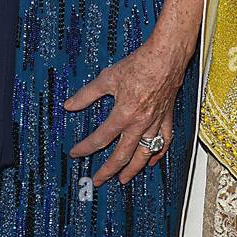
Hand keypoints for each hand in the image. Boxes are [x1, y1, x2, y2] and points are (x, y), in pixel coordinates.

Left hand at [63, 37, 185, 186]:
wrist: (166, 56)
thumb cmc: (140, 64)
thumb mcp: (108, 78)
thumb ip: (87, 94)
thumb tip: (70, 105)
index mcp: (124, 114)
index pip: (100, 138)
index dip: (85, 148)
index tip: (76, 153)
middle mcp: (140, 123)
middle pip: (122, 154)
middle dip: (109, 170)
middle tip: (99, 180)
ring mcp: (155, 122)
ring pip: (144, 153)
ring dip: (133, 169)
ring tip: (124, 178)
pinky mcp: (167, 117)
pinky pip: (164, 141)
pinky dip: (158, 153)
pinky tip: (152, 161)